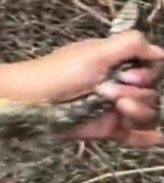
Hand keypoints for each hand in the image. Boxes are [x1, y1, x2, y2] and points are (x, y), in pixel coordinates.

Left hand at [29, 30, 163, 146]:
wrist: (31, 101)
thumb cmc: (59, 72)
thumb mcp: (94, 52)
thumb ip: (128, 45)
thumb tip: (160, 50)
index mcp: (115, 63)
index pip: (150, 67)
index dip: (146, 71)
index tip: (131, 73)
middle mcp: (118, 85)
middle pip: (151, 91)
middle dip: (135, 91)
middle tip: (107, 90)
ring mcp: (113, 108)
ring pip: (146, 113)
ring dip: (138, 110)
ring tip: (117, 108)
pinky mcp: (107, 129)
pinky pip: (135, 136)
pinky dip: (147, 138)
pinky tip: (156, 138)